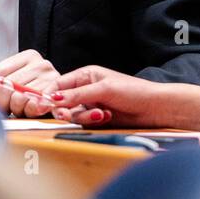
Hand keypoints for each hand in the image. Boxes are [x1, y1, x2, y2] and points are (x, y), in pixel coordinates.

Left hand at [0, 49, 60, 116]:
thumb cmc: (35, 89)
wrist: (64, 98)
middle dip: (1, 99)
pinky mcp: (55, 96)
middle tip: (2, 106)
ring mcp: (50, 80)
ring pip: (18, 97)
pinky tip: (25, 110)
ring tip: (15, 108)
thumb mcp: (15, 78)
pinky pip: (31, 107)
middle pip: (7, 84)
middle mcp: (41, 64)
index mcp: (29, 56)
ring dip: (13, 107)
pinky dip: (26, 111)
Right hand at [47, 65, 170, 127]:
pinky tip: (107, 117)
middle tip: (67, 116)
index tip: (44, 105)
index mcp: (85, 75)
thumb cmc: (134, 91)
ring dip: (86, 116)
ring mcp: (91, 105)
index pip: (58, 84)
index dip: (49, 94)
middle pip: (62, 102)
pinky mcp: (97, 119)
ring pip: (74, 114)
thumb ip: (77, 95)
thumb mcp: (103, 89)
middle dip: (65, 110)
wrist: (155, 109)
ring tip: (102, 114)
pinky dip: (94, 121)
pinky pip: (85, 123)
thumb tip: (53, 98)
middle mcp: (86, 89)